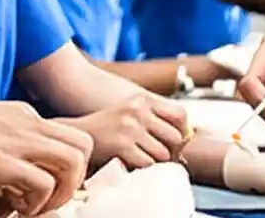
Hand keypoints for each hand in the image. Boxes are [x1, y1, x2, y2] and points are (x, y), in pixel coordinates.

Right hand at [0, 98, 93, 215]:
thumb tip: (20, 180)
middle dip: (76, 179)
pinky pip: (43, 184)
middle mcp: (26, 122)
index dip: (67, 168)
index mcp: (21, 115)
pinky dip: (36, 202)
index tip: (49, 189)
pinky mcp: (0, 161)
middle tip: (50, 200)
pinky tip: (13, 206)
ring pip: (74, 161)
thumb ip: (6, 146)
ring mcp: (16, 140)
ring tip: (34, 207)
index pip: (68, 137)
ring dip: (62, 192)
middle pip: (83, 145)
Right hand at [58, 94, 188, 168]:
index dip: (182, 130)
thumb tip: (187, 135)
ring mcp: (130, 127)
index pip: (180, 114)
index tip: (174, 139)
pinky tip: (128, 159)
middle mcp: (138, 110)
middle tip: (154, 151)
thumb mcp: (132, 112)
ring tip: (138, 154)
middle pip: (174, 137)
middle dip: (168, 148)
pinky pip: (147, 163)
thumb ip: (156, 118)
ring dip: (153, 159)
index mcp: (143, 100)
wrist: (77, 133)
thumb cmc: (108, 126)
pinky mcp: (122, 145)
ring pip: (162, 153)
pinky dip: (140, 166)